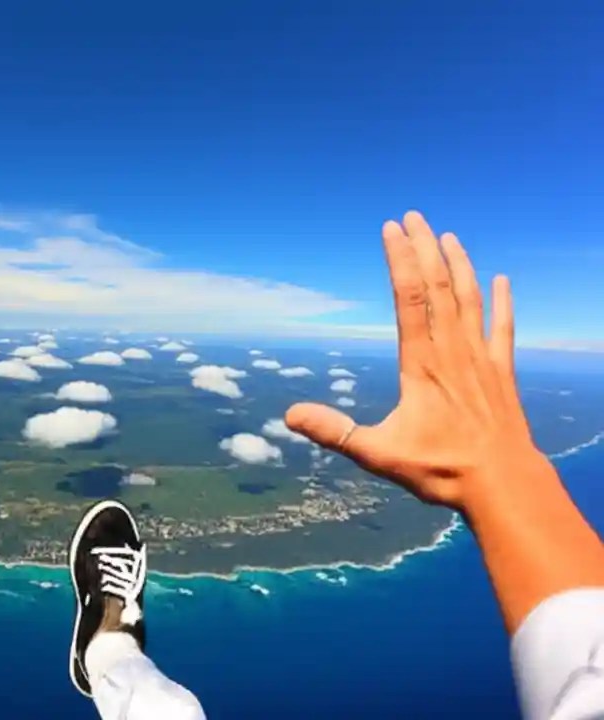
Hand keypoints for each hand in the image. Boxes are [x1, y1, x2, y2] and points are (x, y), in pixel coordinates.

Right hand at [285, 211, 541, 510]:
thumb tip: (290, 415)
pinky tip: (502, 280)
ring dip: (459, 265)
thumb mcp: (379, 453)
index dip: (399, 261)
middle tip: (414, 216)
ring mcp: (481, 360)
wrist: (505, 485)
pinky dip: (502, 302)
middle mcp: (453, 352)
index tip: (390, 230)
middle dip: (425, 249)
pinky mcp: (501, 374)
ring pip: (470, 300)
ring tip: (448, 236)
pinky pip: (503, 328)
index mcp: (422, 364)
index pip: (409, 299)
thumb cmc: (442, 470)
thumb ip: (335, 432)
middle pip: (439, 287)